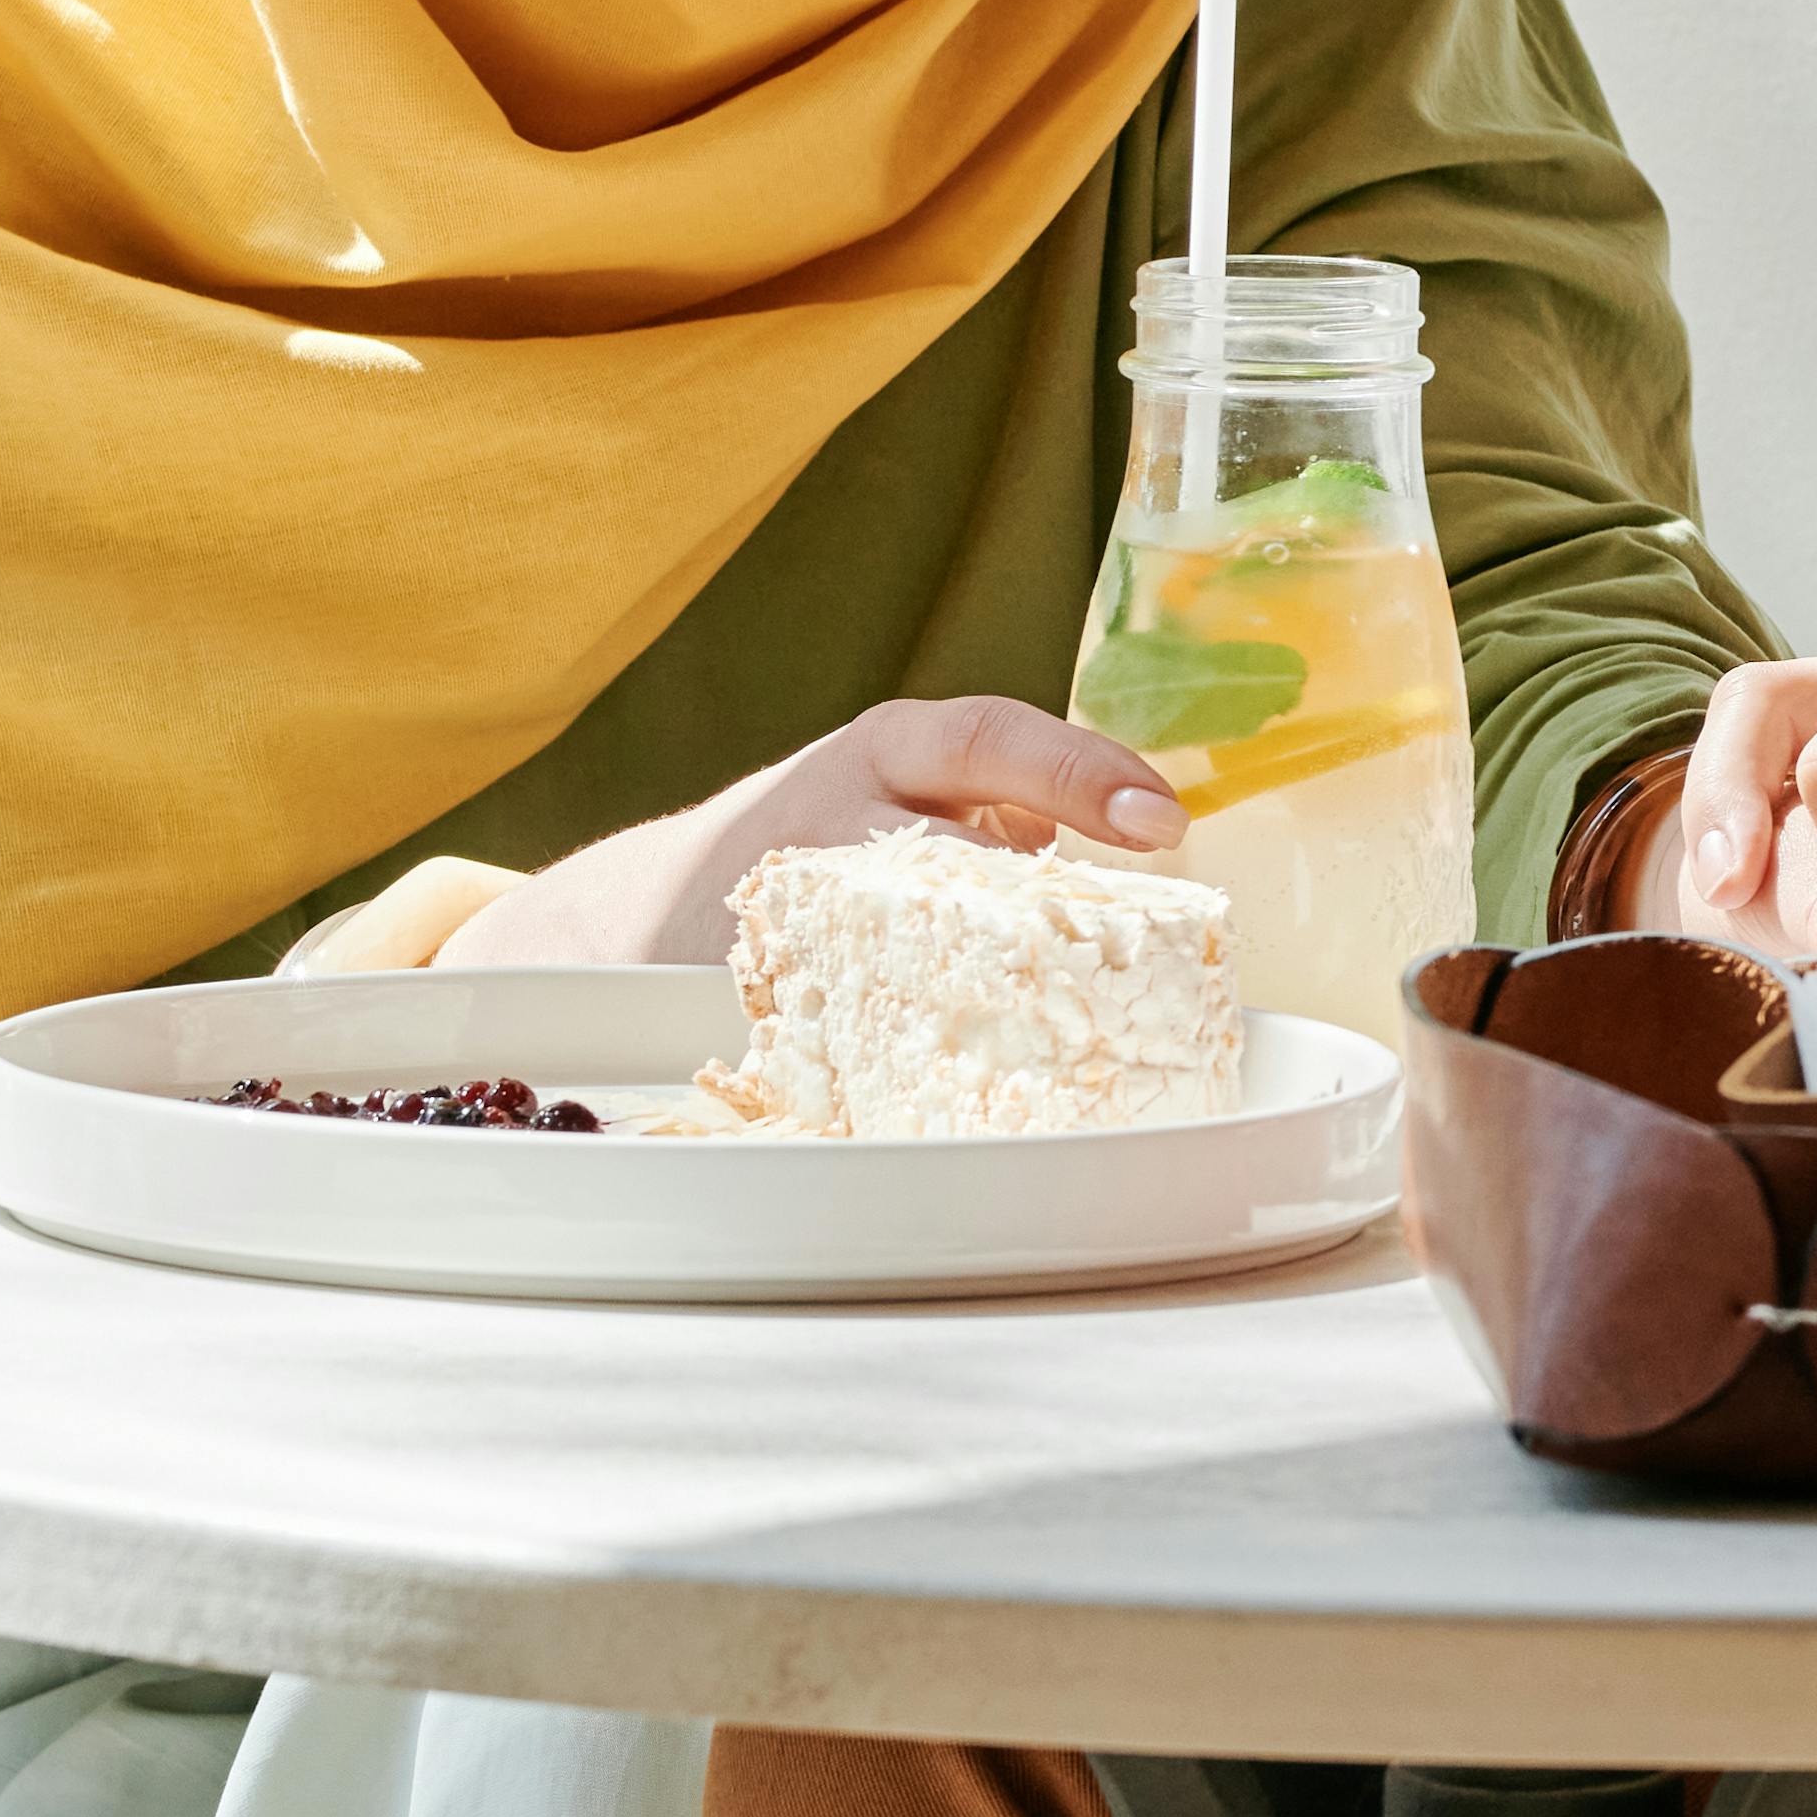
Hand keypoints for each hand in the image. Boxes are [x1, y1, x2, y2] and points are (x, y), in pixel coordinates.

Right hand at [459, 694, 1189, 974]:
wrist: (653, 907)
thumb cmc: (827, 840)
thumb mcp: (906, 792)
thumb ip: (1002, 809)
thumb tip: (1137, 834)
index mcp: (887, 753)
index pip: (990, 740)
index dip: (1079, 772)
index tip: (1163, 817)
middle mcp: (836, 815)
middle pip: (951, 850)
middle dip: (1047, 900)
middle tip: (1139, 936)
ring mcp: (798, 907)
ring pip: (905, 942)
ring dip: (989, 984)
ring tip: (1072, 1023)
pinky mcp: (770, 989)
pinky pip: (855, 1018)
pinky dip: (916, 1045)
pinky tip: (969, 1077)